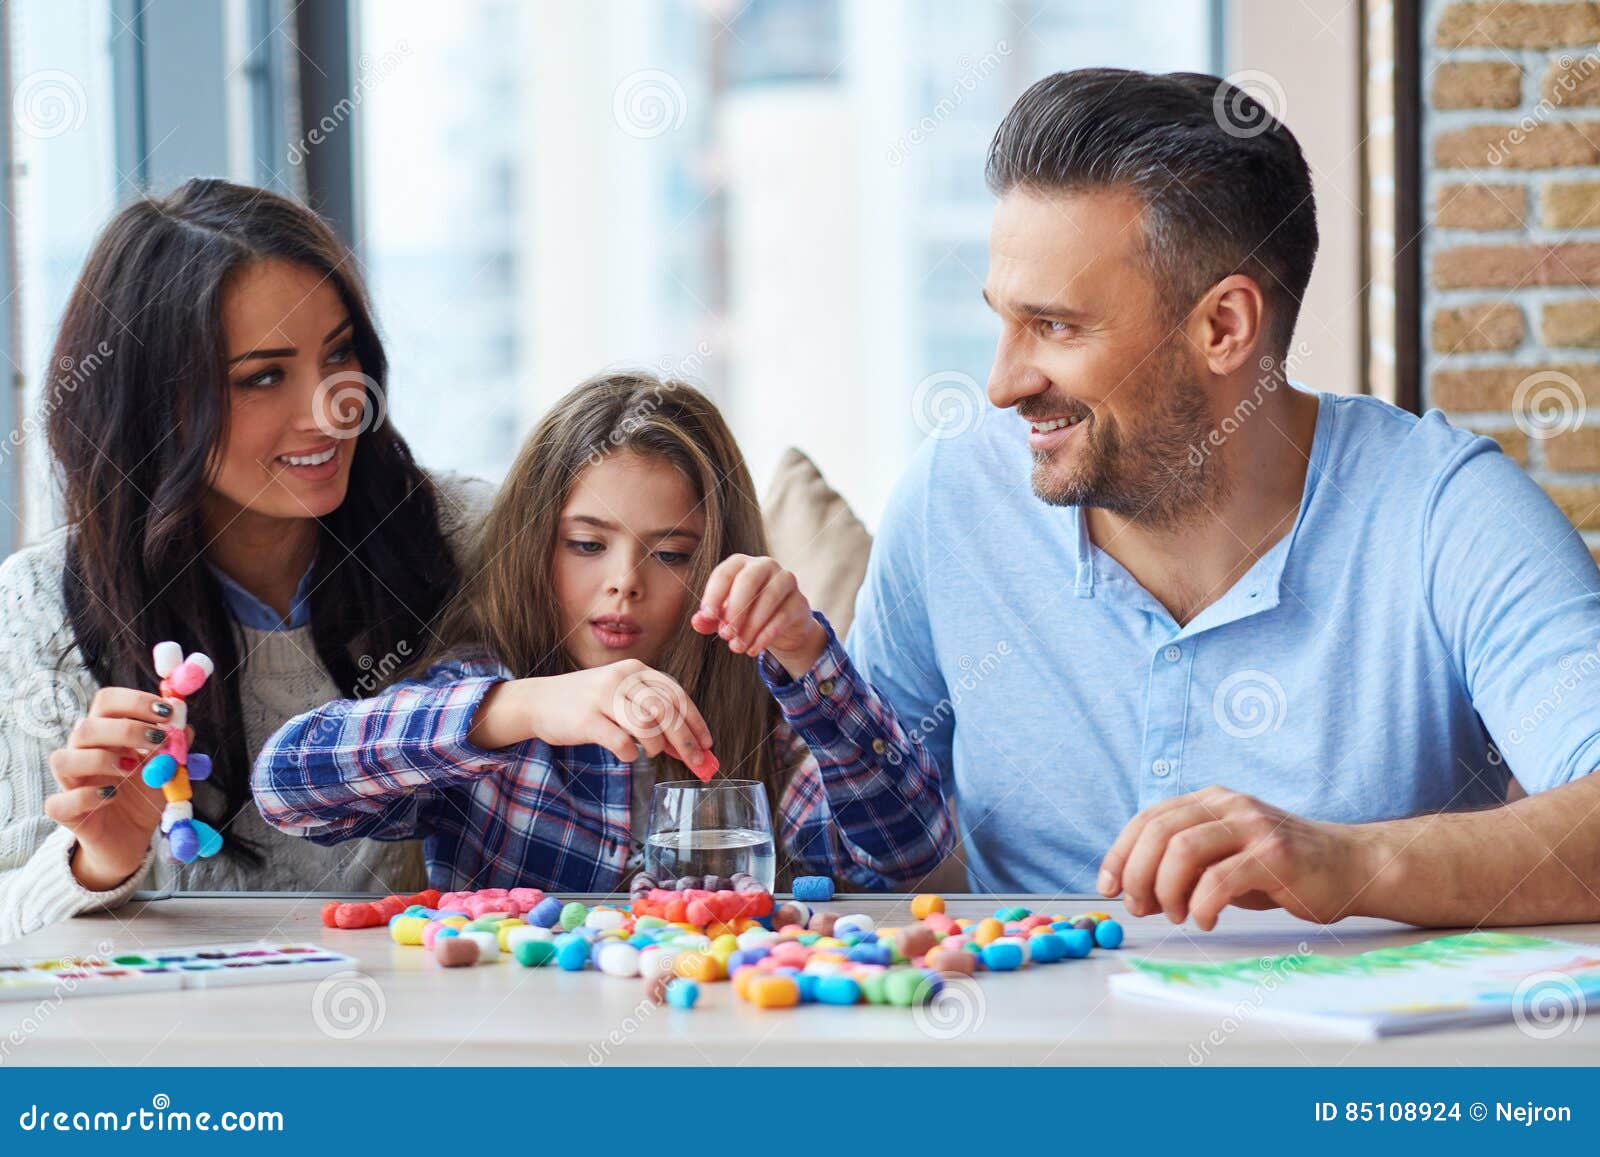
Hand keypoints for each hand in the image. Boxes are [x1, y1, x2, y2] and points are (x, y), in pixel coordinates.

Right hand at [45, 687, 190, 891]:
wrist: (130, 837)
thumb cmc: (144, 795)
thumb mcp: (167, 768)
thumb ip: (175, 746)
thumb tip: (185, 725)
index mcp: (107, 735)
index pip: (107, 702)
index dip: (134, 700)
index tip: (167, 712)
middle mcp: (83, 753)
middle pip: (86, 727)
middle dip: (126, 729)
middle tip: (157, 739)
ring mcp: (70, 783)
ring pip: (62, 759)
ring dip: (101, 759)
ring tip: (131, 769)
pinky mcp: (65, 812)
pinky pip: (59, 801)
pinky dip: (85, 797)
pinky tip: (112, 795)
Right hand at [470, 660, 715, 772]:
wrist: (539, 701)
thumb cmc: (588, 704)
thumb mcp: (622, 700)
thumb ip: (654, 717)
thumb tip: (690, 748)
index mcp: (635, 670)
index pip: (676, 695)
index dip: (695, 722)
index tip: (707, 745)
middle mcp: (621, 678)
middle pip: (666, 711)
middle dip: (686, 741)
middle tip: (696, 763)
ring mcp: (603, 696)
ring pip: (647, 724)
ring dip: (657, 746)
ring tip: (652, 753)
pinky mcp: (586, 719)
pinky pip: (621, 741)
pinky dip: (630, 753)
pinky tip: (627, 754)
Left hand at [693, 554, 826, 678]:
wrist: (782, 625)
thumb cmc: (747, 613)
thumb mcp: (725, 616)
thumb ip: (709, 618)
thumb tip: (698, 622)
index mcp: (742, 564)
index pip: (725, 573)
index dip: (714, 594)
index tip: (708, 616)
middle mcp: (765, 565)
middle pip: (749, 580)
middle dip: (735, 608)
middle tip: (725, 635)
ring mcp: (786, 581)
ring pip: (769, 599)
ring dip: (750, 626)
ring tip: (737, 647)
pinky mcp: (799, 601)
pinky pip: (783, 616)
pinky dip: (765, 635)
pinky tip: (753, 649)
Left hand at [1096, 785, 1385, 929]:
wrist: (1350, 867)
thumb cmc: (1281, 868)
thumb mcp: (1225, 856)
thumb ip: (1184, 865)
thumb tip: (1136, 892)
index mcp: (1210, 800)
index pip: (1148, 818)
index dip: (1120, 853)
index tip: (1108, 885)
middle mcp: (1228, 805)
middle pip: (1159, 832)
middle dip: (1138, 874)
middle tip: (1141, 908)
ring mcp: (1253, 827)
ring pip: (1183, 851)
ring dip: (1167, 890)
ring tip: (1176, 914)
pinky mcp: (1274, 856)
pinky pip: (1219, 880)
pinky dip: (1201, 906)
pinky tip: (1206, 920)